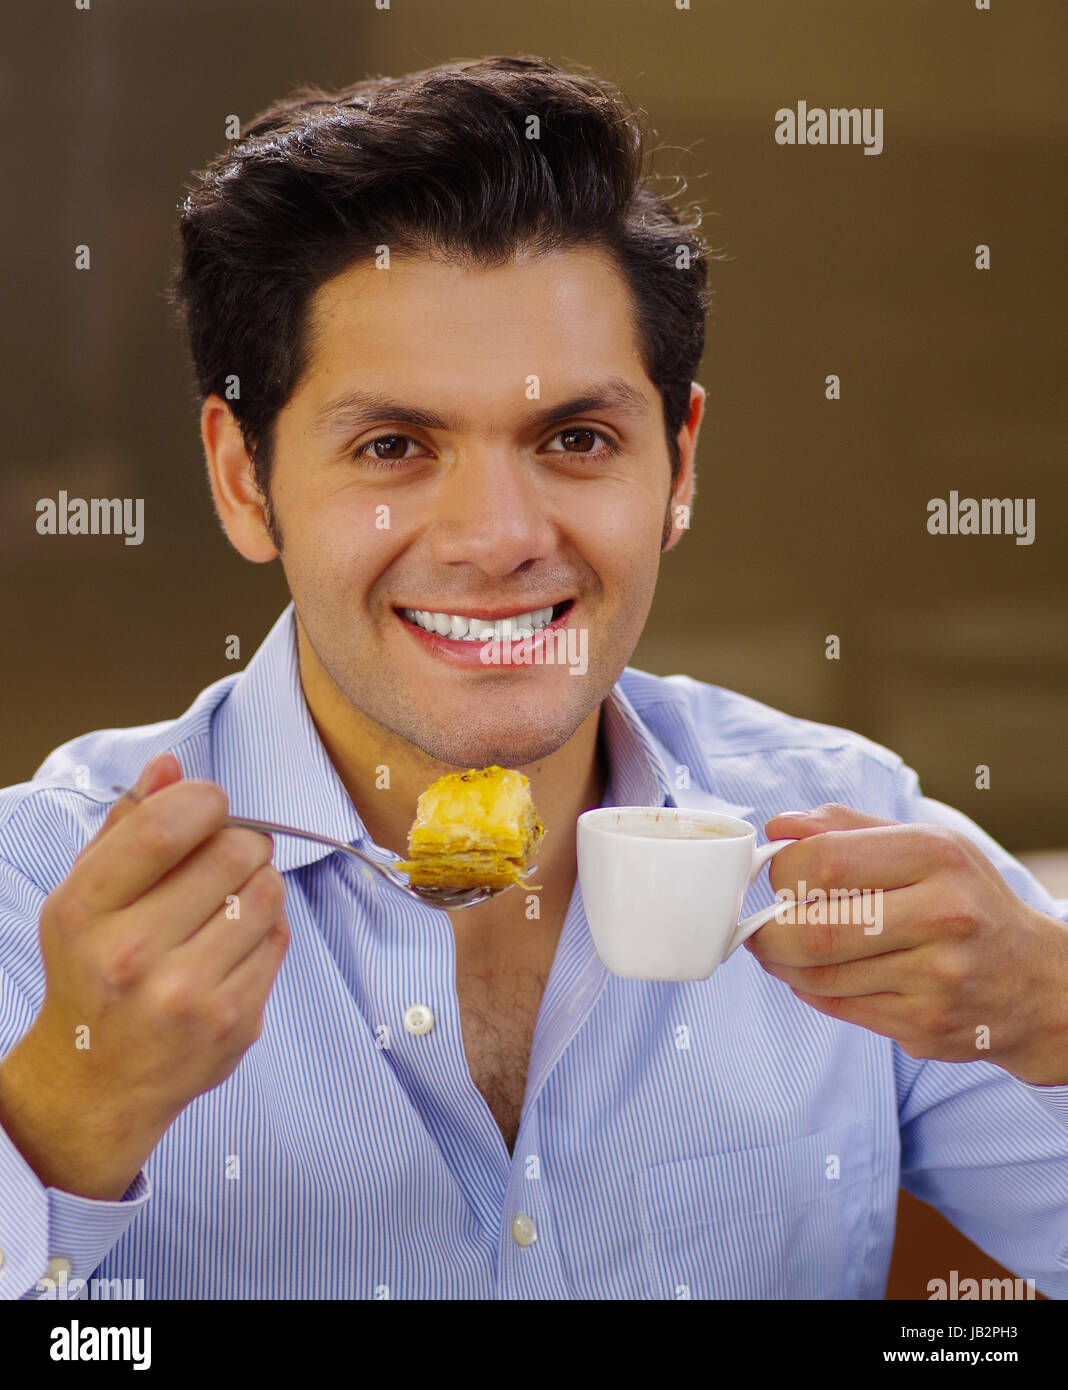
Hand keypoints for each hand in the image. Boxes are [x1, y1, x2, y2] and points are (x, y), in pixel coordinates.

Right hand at [0, 753, 289, 1198]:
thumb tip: (171, 765)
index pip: (168, 826)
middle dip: (243, 841)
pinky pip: (280, 938)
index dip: (205, 800)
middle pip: (235, 852)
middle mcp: (133, 954)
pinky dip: (267, 929)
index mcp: (86, 911)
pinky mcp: (233, 1022)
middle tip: (229, 853)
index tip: (209, 805)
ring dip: (259, 882)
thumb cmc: (93, 970)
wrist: (97, 1080)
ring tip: (229, 899)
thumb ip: (127, 826)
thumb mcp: (85, 895)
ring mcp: (186, 994)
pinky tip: (233, 944)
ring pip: (267, 892)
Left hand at [744, 805, 1067, 1085]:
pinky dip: (811, 991)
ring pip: (818, 977)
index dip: (781, 872)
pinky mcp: (926, 1027)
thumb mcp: (924, 845)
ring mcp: (937, 979)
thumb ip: (847, 828)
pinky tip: (818, 974)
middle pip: (813, 930)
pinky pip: (838, 1008)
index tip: (776, 877)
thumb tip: (779, 827)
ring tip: (782, 949)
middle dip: (767, 931)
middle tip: (760, 926)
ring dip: (782, 964)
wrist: (1036, 983)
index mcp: (936, 857)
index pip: (824, 862)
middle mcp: (943, 917)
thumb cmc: (967, 901)